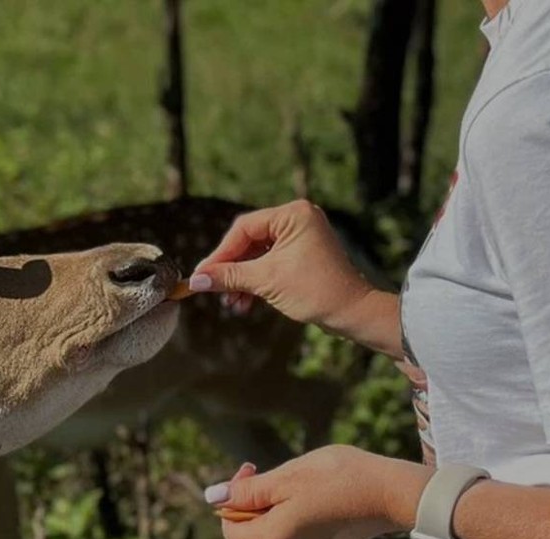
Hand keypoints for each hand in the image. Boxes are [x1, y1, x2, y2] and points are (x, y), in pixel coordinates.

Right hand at [191, 200, 370, 327]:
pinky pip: (270, 263)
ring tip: (233, 303)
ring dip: (242, 279)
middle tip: (214, 289)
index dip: (220, 253)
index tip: (202, 274)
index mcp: (293, 215)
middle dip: (232, 270)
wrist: (352, 313)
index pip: (244, 228)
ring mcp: (300, 237)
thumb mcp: (267, 281)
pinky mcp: (301, 255)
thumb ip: (229, 277)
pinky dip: (256, 281)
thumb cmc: (316, 291)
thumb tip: (197, 280)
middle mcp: (297, 220)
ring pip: (257, 255)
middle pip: (249, 241)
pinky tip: (245, 302)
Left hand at [205, 445, 430, 538]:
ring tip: (305, 478)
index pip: (230, 526)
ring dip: (280, 500)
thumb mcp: (285, 477)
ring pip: (278, 525)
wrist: (392, 492)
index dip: (232, 497)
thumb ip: (247, 491)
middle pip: (254, 526)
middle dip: (258, 496)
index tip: (252, 468)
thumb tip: (213, 497)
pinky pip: (300, 528)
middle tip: (279, 469)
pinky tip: (321, 491)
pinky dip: (300, 509)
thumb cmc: (337, 479)